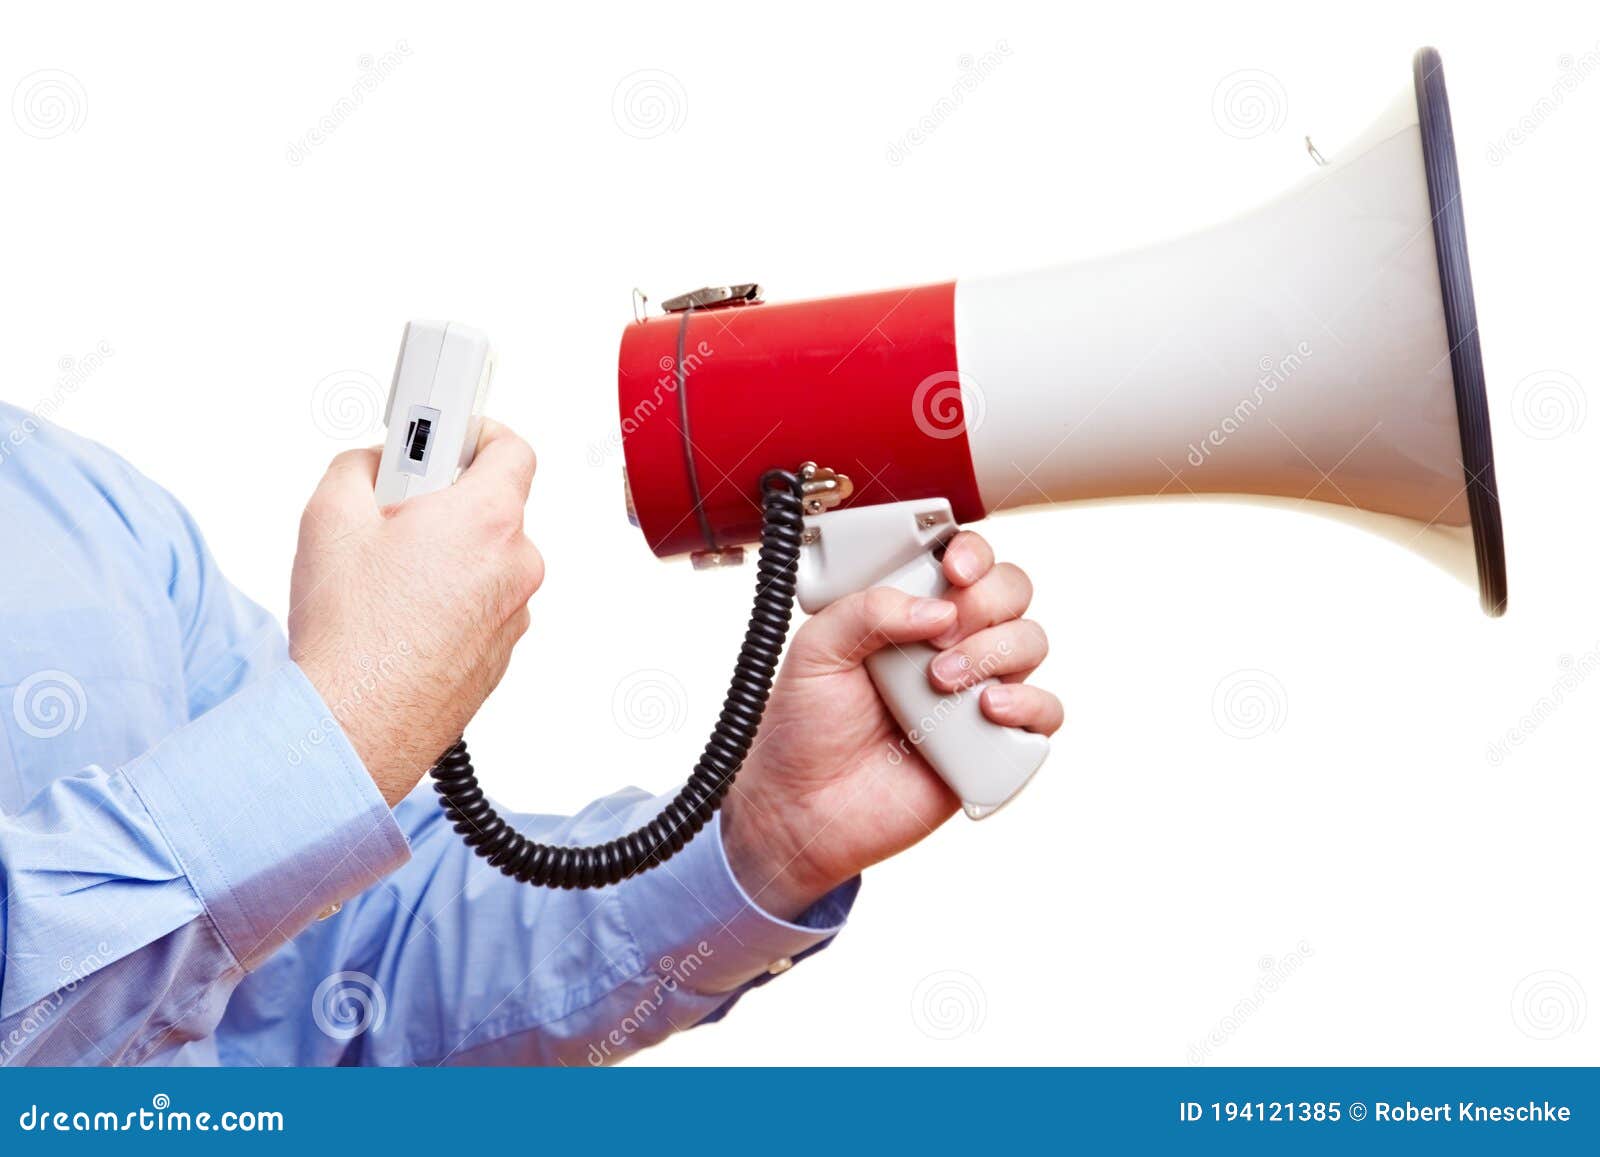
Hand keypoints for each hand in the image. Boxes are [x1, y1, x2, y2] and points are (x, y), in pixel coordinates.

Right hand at [289, 421, 542, 805]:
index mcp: (489, 519)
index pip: (512, 446)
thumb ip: (360, 465)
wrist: (355, 726)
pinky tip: (398, 620)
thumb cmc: (349, 630)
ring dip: (444, 556)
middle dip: (444, 501)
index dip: (476, 431)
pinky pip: (480, 605)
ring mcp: (514, 614)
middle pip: (492, 506)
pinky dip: (448, 601)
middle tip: (391, 513)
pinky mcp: (501, 654)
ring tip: (385, 580)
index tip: (446, 431)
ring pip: (484, 560)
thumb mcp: (329, 515)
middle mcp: (517, 564)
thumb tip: (378, 463)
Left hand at [721, 532, 1060, 918]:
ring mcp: (976, 691)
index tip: (954, 570)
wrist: (803, 806)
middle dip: (985, 603)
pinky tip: (987, 710)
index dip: (973, 555)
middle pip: (1012, 593)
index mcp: (912, 611)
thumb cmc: (806, 726)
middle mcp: (953, 644)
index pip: (967, 561)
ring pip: (1031, 642)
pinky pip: (1045, 713)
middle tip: (939, 637)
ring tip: (941, 681)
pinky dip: (1030, 704)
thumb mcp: (815, 650)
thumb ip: (866, 610)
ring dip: (995, 651)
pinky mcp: (993, 743)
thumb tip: (935, 608)